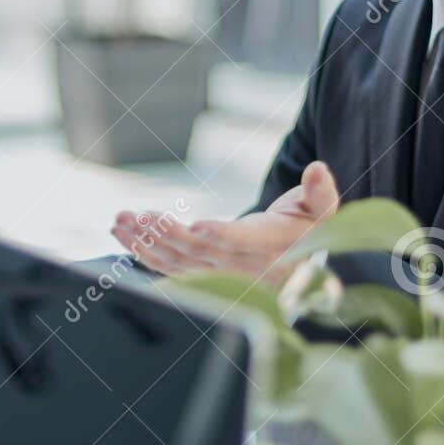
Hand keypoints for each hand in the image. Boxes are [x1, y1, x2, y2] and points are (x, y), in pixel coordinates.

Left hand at [111, 160, 340, 279]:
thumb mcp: (323, 210)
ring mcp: (221, 274)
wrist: (300, 264)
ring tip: (120, 221)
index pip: (245, 243)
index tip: (196, 226)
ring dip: (145, 243)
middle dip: (165, 235)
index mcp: (272, 248)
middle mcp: (243, 267)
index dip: (222, 235)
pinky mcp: (203, 273)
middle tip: (136, 216)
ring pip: (178, 262)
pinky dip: (143, 253)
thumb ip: (320, 192)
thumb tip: (318, 170)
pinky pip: (169, 267)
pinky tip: (122, 235)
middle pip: (200, 253)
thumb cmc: (310, 227)